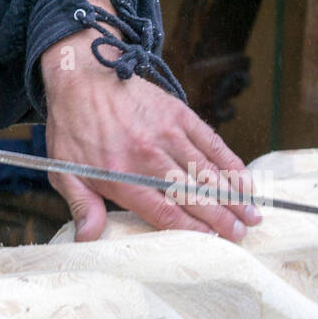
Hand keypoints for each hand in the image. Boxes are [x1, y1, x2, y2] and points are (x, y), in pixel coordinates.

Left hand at [41, 0, 260, 242]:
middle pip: (193, 195)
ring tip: (252, 214)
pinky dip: (231, 163)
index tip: (211, 241)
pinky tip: (245, 180)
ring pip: (208, 171)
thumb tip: (89, 238)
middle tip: (241, 233)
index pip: (165, 212)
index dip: (191, 229)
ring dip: (234, 195)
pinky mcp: (179, 115)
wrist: (81, 78)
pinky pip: (211, 143)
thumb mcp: (65, 172)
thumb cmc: (73, 128)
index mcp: (122, 177)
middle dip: (222, 217)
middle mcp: (149, 157)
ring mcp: (168, 134)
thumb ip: (82, 206)